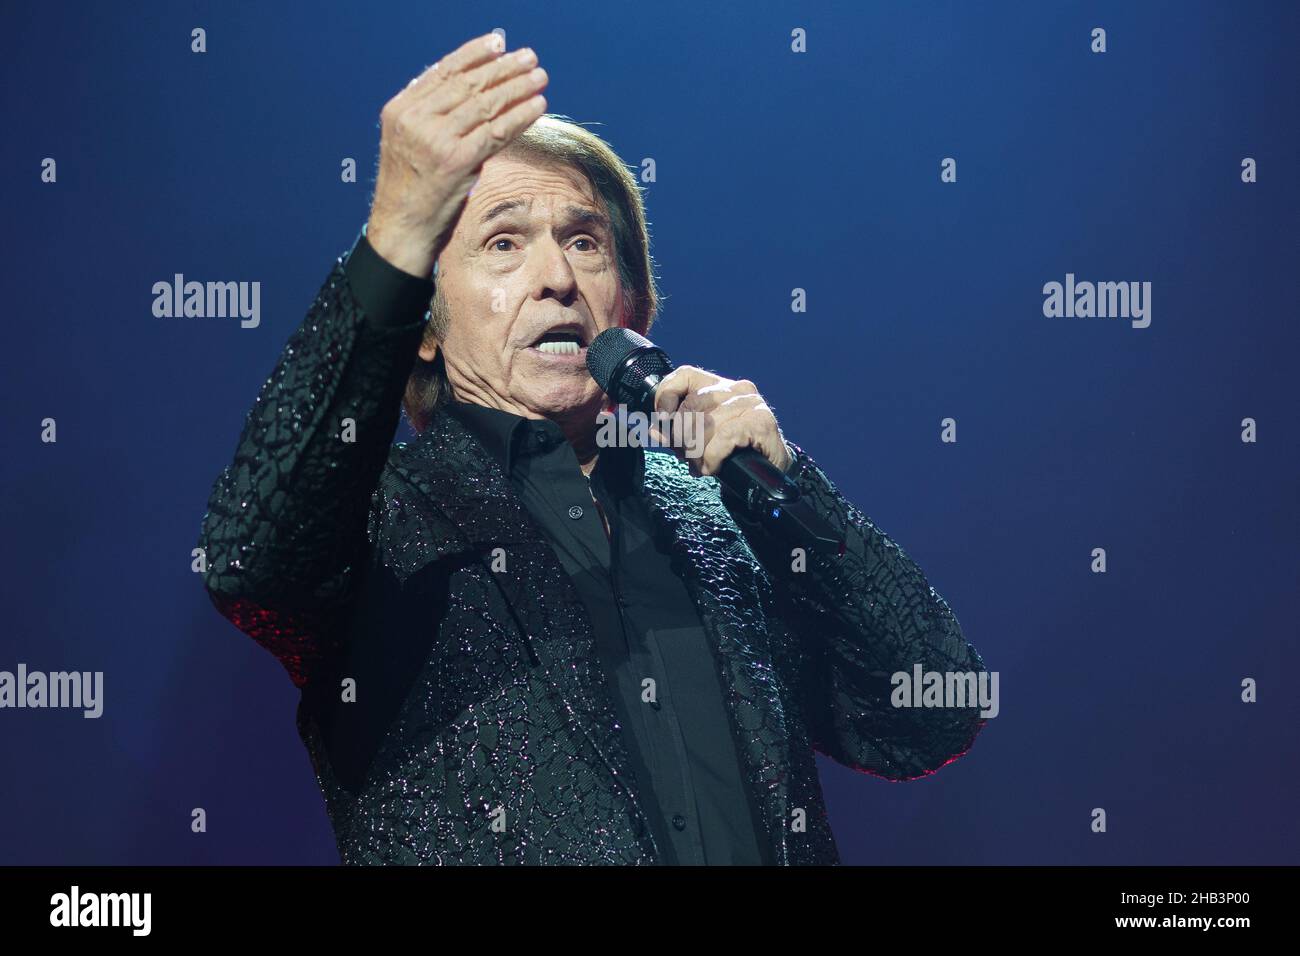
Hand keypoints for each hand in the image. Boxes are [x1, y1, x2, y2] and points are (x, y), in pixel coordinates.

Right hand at [365, 32, 549, 277]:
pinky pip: (496, 131)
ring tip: (540, 77)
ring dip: (517, 88)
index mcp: (400, 110)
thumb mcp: (409, 143)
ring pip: (485, 105)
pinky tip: (537, 106)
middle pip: (468, 84)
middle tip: (530, 58)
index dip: (474, 54)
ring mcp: (435, 140)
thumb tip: (468, 87)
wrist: (401, 231)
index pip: (443, 71)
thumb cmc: (411, 191)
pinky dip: (520, 116)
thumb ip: (431, 116)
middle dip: (503, 68)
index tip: (499, 43)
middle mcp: (415, 120)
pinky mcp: (456, 161)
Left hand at [652, 365, 792, 476]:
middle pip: (691, 405)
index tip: (663, 421)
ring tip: (703, 464)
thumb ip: (674, 433)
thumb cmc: (731, 453)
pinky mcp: (762, 421)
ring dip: (698, 453)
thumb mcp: (697, 441)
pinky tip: (716, 466)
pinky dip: (713, 457)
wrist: (768, 473)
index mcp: (719, 386)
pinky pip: (724, 437)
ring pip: (706, 424)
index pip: (685, 374)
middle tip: (688, 456)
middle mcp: (737, 388)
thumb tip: (655, 430)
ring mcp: (752, 403)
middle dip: (682, 437)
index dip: (667, 396)